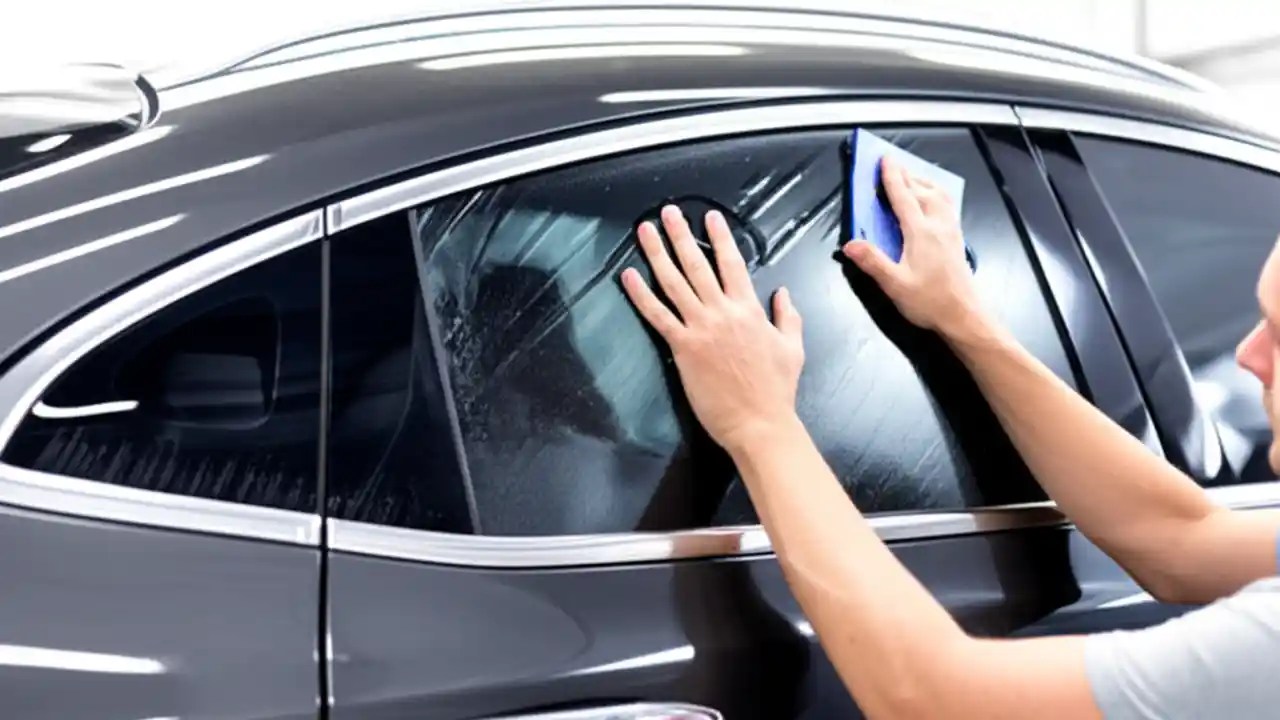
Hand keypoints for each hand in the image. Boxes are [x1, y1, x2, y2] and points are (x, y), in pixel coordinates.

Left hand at [621, 205, 804, 455]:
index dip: (720, 238)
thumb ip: (787, 316)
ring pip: (674, 283)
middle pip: (697, 265)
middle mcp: (722, 312)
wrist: (760, 422)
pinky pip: (657, 315)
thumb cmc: (777, 389)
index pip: (731, 264)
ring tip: (645, 231)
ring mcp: (700, 328)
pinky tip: (628, 275)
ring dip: (657, 254)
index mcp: (749, 310)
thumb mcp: (792, 347)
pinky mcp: (683, 348)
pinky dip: (641, 294)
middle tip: (667, 212)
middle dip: (681, 235)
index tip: (709, 217)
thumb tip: (782, 293)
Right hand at [843, 156, 990, 337]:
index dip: (891, 177)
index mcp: (920, 233)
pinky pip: (947, 205)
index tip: (884, 160)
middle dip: (905, 174)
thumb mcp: (895, 285)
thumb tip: (850, 244)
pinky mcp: (957, 239)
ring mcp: (950, 231)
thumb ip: (873, 262)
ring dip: (922, 181)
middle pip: (921, 190)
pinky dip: (935, 193)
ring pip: (938, 195)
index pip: (903, 197)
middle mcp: (938, 226)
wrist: (964, 315)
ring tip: (910, 176)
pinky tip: (932, 198)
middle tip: (892, 163)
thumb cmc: (930, 302)